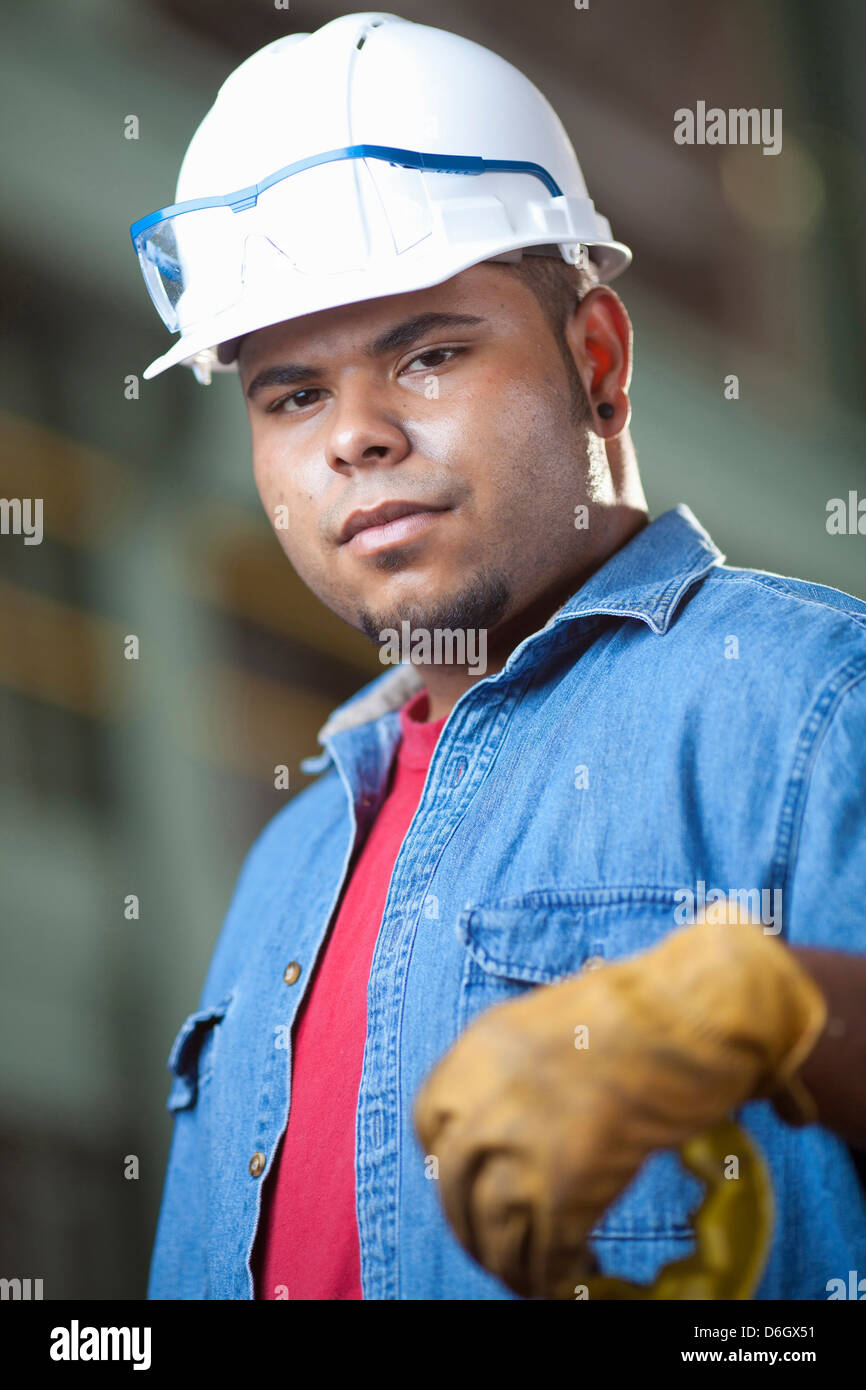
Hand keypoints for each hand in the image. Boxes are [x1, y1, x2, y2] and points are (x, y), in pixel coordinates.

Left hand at [414, 913, 826, 1298]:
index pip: (431, 1123)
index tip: (472, 1184)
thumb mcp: (551, 1023)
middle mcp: (484, 1100)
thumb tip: (525, 1119)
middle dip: (475, 1227)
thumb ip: (522, 1071)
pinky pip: (546, 1250)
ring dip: (512, 1263)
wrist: (690, 1012)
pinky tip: (577, 1275)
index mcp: (476, 1052)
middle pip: (457, 1187)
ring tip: (535, 1276)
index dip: (450, 1163)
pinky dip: (556, 1274)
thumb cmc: (643, 1008)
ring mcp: (520, 1146)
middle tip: (499, 1247)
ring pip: (495, 1230)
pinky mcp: (564, 1187)